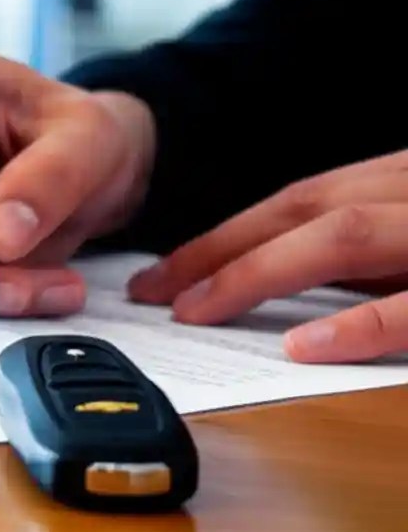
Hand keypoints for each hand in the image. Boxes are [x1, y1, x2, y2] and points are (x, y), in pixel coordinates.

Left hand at [127, 150, 407, 362]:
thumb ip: (372, 264)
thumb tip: (297, 305)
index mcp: (404, 183)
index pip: (301, 203)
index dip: (225, 238)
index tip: (162, 276)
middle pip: (304, 209)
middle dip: (216, 251)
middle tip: (150, 293)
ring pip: (343, 234)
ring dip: (259, 272)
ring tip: (194, 312)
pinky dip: (357, 324)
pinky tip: (302, 348)